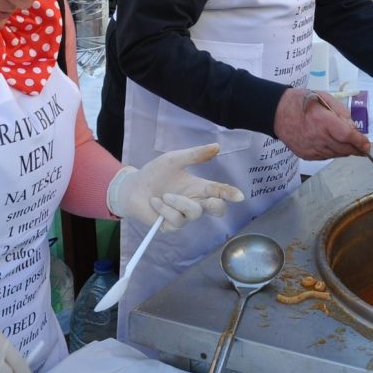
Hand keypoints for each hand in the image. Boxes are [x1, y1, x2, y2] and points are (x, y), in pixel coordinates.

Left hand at [107, 144, 244, 227]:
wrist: (133, 188)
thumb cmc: (155, 173)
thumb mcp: (175, 159)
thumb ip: (195, 155)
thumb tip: (217, 146)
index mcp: (200, 187)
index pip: (220, 191)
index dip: (230, 194)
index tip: (239, 196)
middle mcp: (195, 202)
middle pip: (217, 210)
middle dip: (216, 205)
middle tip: (209, 198)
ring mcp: (184, 216)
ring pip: (194, 213)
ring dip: (178, 202)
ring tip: (164, 195)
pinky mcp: (172, 226)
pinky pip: (175, 219)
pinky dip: (164, 208)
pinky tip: (155, 202)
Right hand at [274, 89, 369, 159]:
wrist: (277, 112)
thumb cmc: (302, 102)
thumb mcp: (325, 98)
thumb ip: (341, 113)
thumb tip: (353, 128)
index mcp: (322, 120)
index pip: (347, 136)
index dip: (360, 142)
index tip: (367, 145)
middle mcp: (317, 137)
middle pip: (344, 149)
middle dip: (356, 149)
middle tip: (363, 147)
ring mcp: (311, 148)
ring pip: (336, 154)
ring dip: (344, 150)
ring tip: (346, 143)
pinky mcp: (306, 155)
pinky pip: (326, 157)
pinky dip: (332, 152)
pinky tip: (331, 144)